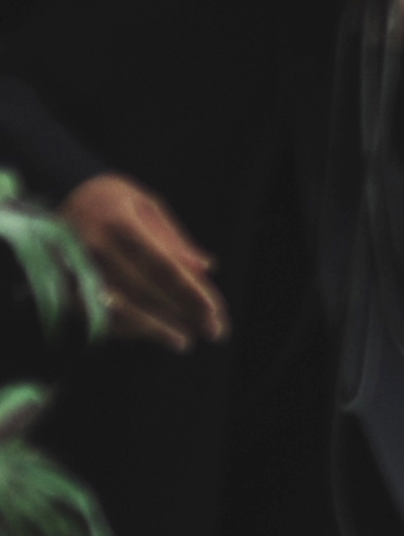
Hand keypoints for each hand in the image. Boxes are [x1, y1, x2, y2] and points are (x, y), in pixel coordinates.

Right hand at [60, 173, 227, 351]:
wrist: (57, 193)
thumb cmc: (111, 198)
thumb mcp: (147, 204)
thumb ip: (175, 239)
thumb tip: (207, 268)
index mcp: (119, 225)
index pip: (163, 267)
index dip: (190, 294)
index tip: (215, 313)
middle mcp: (93, 249)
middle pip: (144, 292)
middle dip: (181, 314)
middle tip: (213, 331)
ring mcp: (73, 269)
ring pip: (119, 309)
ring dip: (154, 329)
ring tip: (182, 342)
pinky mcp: (61, 284)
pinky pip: (96, 313)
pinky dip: (126, 327)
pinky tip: (150, 332)